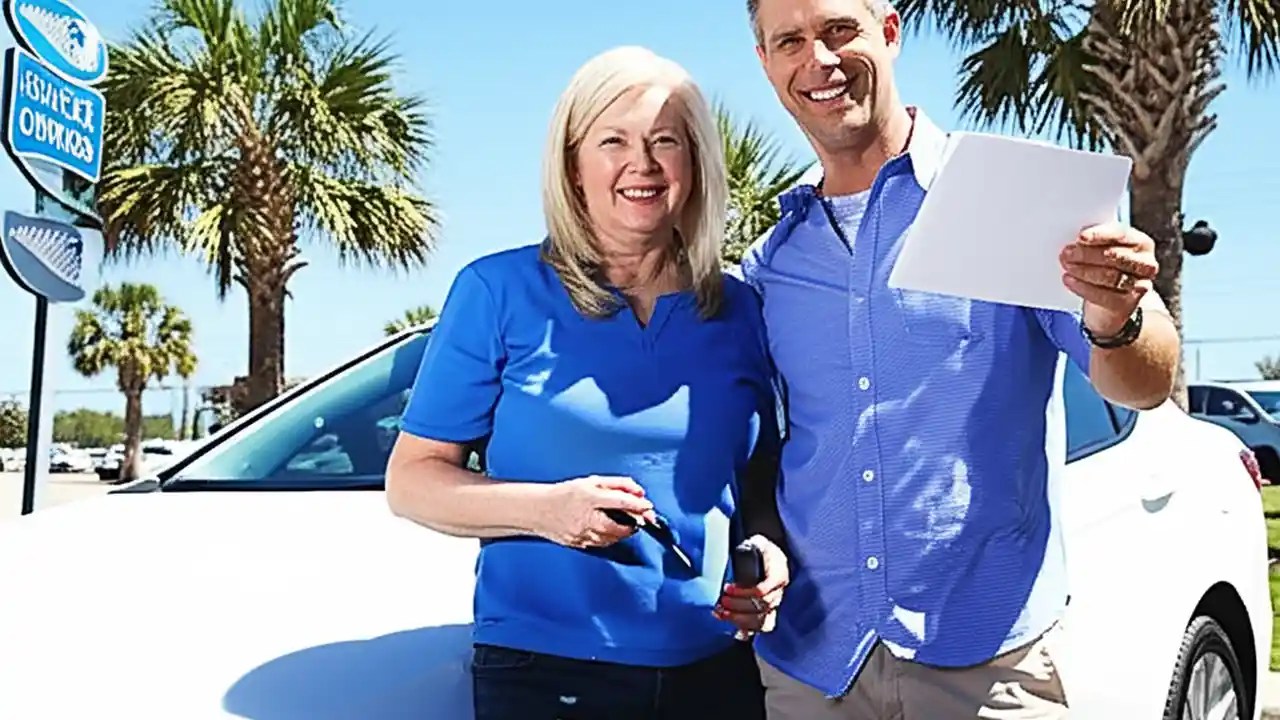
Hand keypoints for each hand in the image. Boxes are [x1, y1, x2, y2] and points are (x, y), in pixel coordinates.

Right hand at [535, 475, 655, 548]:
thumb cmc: (566, 494)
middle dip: (634, 523)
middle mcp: (587, 518)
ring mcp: (583, 534)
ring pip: (613, 538)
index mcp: (590, 498)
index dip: (637, 505)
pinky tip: (609, 529)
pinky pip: (602, 543)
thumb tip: (638, 490)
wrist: (539, 510)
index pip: (620, 502)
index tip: (648, 506)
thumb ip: (616, 484)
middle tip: (640, 518)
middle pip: (619, 526)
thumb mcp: (592, 482)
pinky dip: (610, 537)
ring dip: (623, 531)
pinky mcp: (580, 544)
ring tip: (625, 522)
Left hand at [714, 536, 788, 635]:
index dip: (744, 592)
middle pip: (762, 607)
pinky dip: (743, 628)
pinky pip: (759, 627)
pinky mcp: (767, 613)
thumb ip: (749, 547)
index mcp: (779, 574)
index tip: (727, 588)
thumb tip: (740, 551)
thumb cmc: (760, 548)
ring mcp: (775, 605)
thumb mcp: (757, 542)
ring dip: (739, 620)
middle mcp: (779, 592)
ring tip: (721, 613)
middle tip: (721, 601)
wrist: (767, 555)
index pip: (763, 591)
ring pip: (762, 622)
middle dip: (739, 606)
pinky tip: (729, 623)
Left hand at [1059, 222, 1158, 335]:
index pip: (1121, 234)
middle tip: (1066, 254)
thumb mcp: (1102, 248)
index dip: (1100, 235)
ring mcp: (1141, 284)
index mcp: (1140, 242)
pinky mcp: (1129, 303)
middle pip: (1115, 256)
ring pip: (1111, 276)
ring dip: (1084, 271)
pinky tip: (1070, 281)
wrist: (1109, 297)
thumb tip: (1075, 241)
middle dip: (1087, 255)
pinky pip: (1105, 296)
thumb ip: (1093, 241)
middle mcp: (1146, 262)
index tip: (1081, 237)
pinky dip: (1084, 288)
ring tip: (1067, 267)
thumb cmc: (1104, 265)